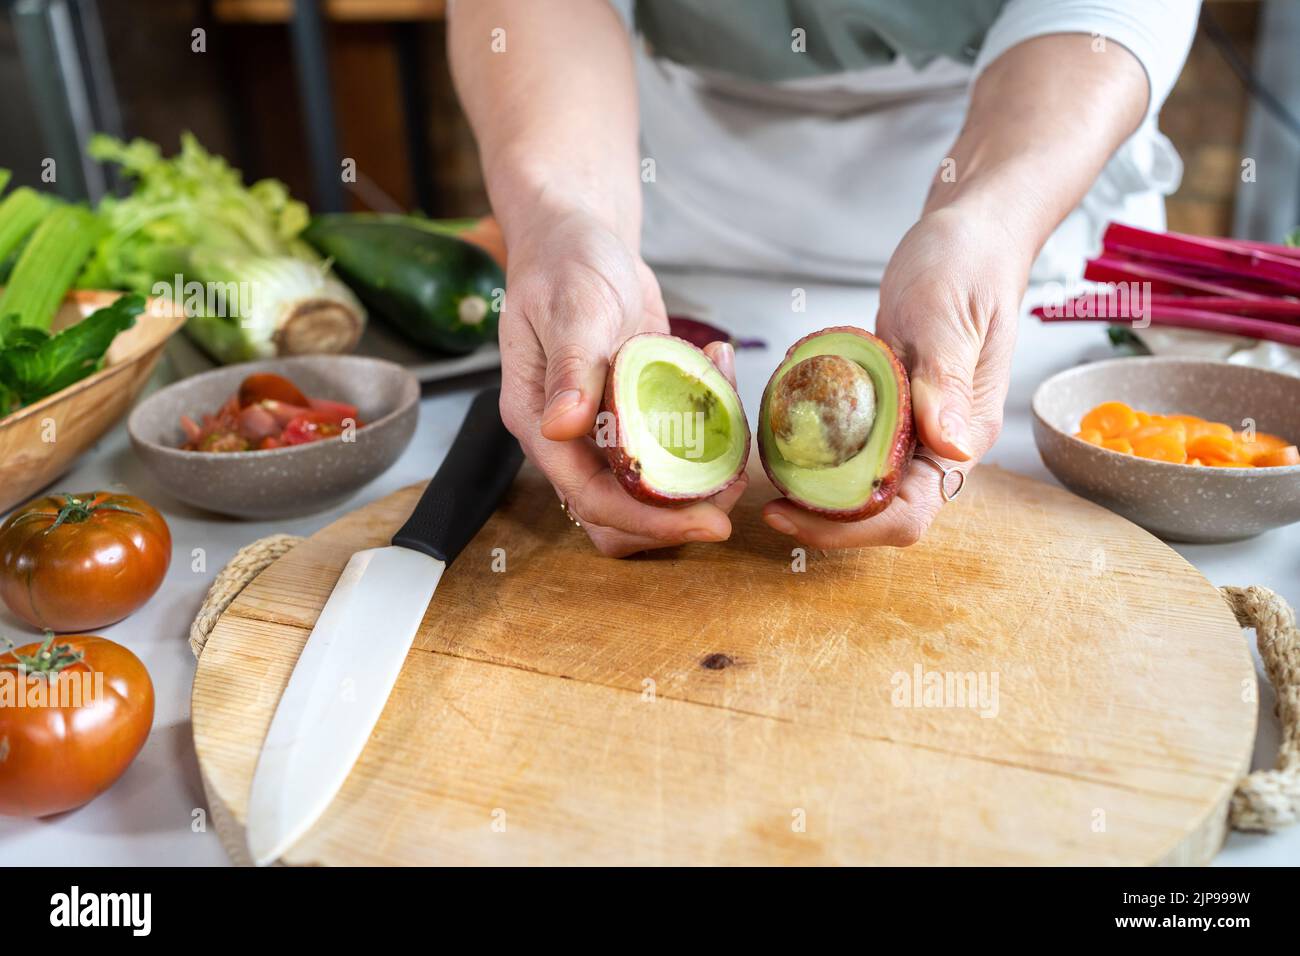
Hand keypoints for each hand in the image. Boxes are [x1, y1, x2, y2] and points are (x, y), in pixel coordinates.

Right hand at [499, 208, 746, 556]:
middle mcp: (568, 438)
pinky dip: (707, 423)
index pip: (591, 498)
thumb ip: (568, 370)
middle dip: (678, 515)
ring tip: (734, 434)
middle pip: (618, 515)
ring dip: (698, 476)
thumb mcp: (571, 309)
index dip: (647, 521)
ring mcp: (603, 429)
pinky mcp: (636, 413)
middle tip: (733, 490)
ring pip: (648, 490)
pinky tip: (718, 368)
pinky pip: (672, 444)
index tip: (708, 522)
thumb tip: (560, 428)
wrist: (579, 238)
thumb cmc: (564, 264)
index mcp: (539, 423)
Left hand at [762, 207, 1023, 546]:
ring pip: (867, 487)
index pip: (908, 513)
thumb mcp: (947, 318)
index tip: (792, 514)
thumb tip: (954, 448)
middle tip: (768, 505)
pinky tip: (787, 444)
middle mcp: (942, 443)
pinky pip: (857, 451)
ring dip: (822, 495)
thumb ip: (945, 381)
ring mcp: (919, 428)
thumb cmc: (965, 266)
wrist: (970, 234)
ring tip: (771, 482)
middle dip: (827, 520)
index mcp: (964, 435)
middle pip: (883, 512)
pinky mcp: (896, 408)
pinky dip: (823, 458)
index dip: (850, 528)